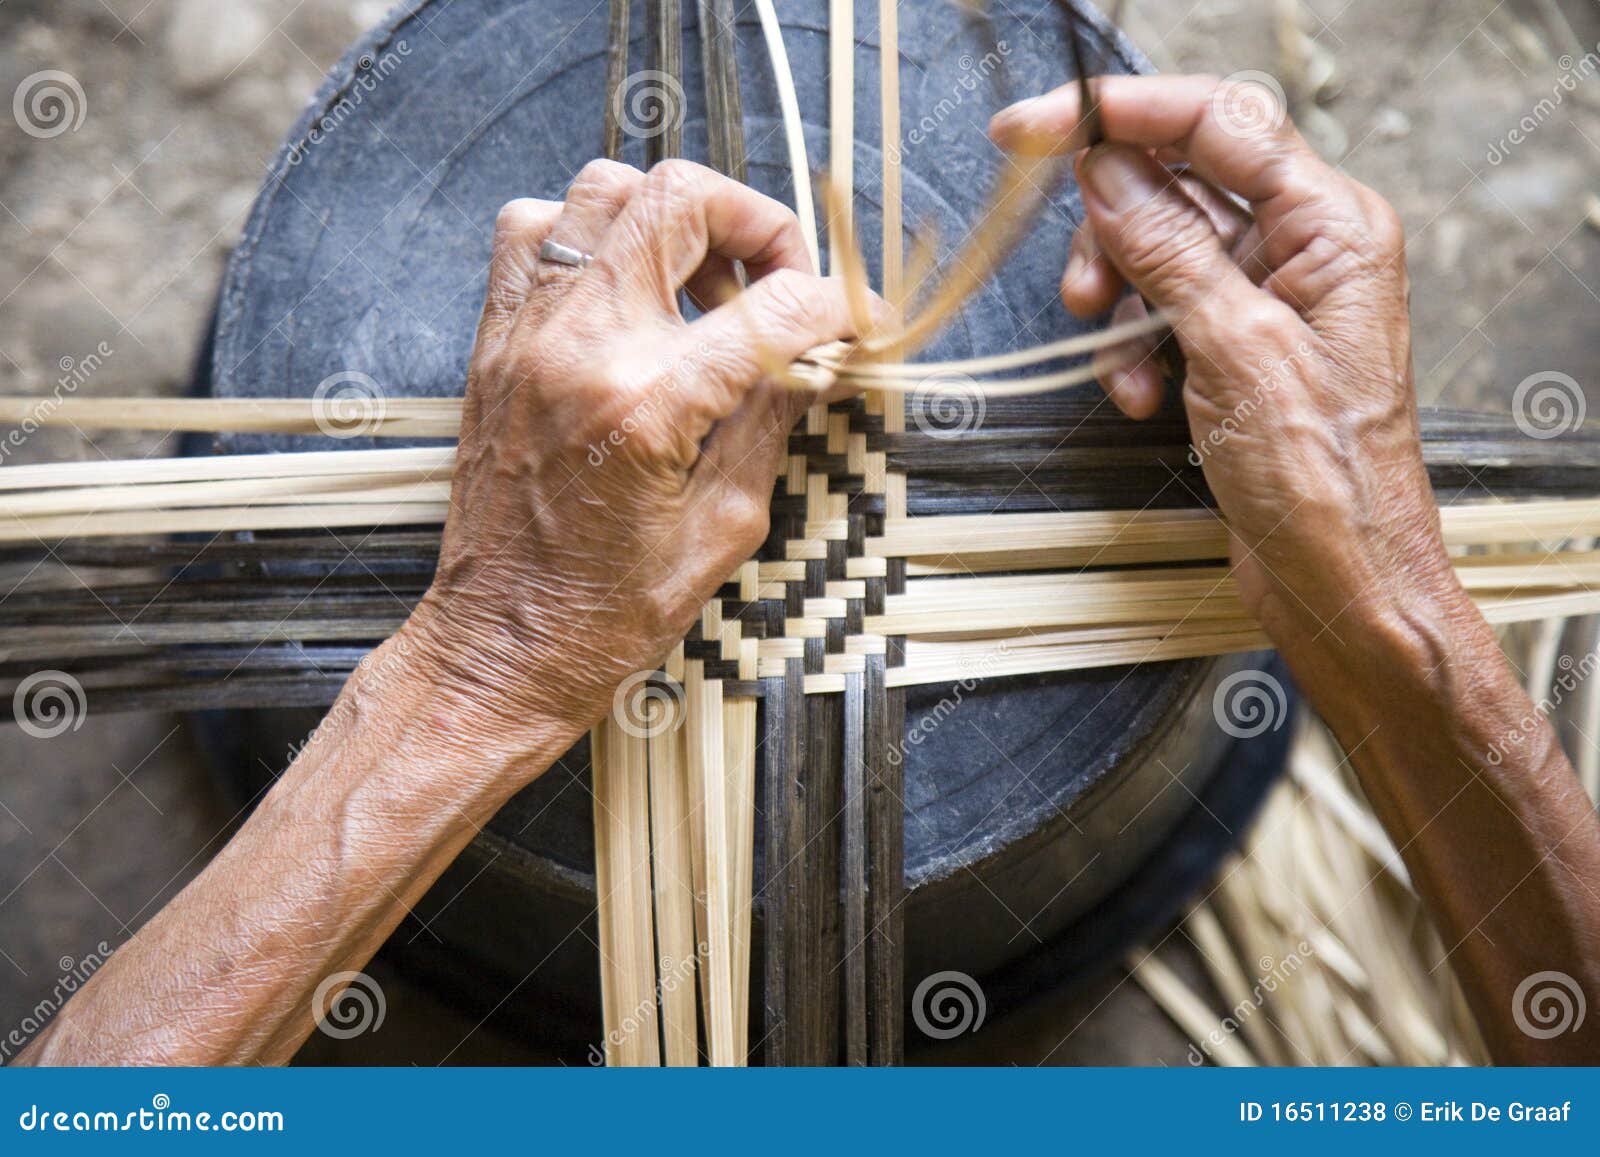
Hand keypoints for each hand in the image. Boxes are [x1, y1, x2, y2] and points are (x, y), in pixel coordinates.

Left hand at [403, 159, 859, 755]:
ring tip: (705, 284)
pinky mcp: (495, 339)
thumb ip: (774, 421)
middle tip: (782, 280)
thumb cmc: (608, 610)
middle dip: (758, 224)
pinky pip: (536, 228)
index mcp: (648, 407)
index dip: (840, 308)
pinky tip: (627, 289)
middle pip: (681, 200)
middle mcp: (580, 348)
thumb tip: (820, 358)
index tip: (862, 321)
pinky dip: (592, 232)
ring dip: (674, 219)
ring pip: (605, 188)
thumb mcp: (726, 526)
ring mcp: (528, 333)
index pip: (774, 310)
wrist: (501, 644)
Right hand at [991, 76, 1460, 652]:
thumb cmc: (1326, 484)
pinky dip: (1132, 348)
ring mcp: (1269, 298)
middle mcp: (1304, 249)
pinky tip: (1141, 396)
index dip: (1122, 114)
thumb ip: (1170, 249)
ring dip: (1119, 302)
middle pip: (1178, 183)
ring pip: (1157, 249)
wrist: (1341, 583)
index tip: (1038, 129)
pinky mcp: (1237, 346)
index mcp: (1332, 226)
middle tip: (1077, 286)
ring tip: (1118, 363)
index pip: (1218, 123)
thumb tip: (1108, 168)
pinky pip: (1159, 310)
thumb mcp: (1236, 352)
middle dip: (1114, 232)